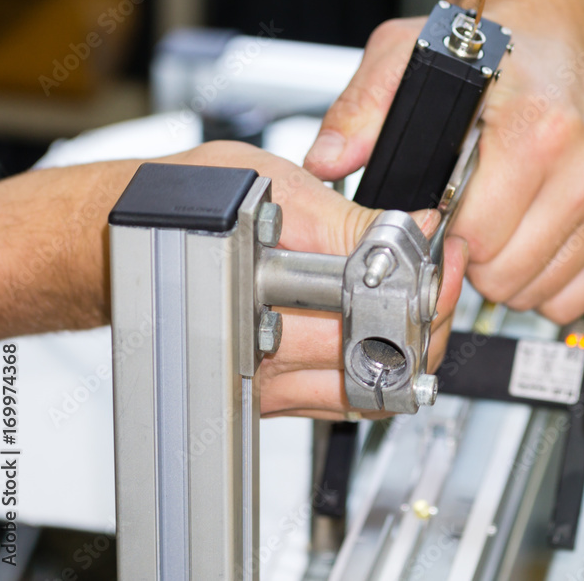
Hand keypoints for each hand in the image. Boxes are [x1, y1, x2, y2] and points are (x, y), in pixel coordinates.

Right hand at [168, 142, 467, 418]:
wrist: (136, 246)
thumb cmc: (188, 204)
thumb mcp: (273, 186)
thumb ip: (349, 216)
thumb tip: (415, 228)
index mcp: (266, 285)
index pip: (374, 295)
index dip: (425, 278)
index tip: (447, 258)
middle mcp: (263, 344)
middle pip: (384, 350)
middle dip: (432, 316)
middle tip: (444, 280)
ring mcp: (270, 380)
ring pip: (376, 385)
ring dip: (413, 347)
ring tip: (423, 304)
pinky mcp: (275, 399)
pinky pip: (350, 399)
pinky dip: (383, 369)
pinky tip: (393, 333)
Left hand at [304, 2, 583, 323]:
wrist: (553, 33)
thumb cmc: (490, 47)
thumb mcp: (408, 56)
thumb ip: (363, 109)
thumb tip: (329, 160)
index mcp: (532, 130)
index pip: (477, 240)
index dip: (443, 238)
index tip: (437, 217)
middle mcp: (581, 168)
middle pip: (507, 274)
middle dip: (473, 259)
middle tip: (464, 219)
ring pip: (539, 290)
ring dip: (507, 270)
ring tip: (496, 223)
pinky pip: (575, 293)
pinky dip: (546, 280)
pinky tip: (528, 240)